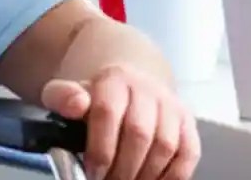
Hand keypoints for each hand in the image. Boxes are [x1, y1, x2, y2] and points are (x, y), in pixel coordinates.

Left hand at [42, 64, 199, 179]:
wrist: (130, 85)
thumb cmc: (95, 99)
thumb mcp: (68, 93)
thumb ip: (62, 97)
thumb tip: (76, 105)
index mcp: (114, 79)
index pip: (107, 112)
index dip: (100, 149)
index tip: (92, 173)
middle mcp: (147, 88)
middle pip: (139, 133)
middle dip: (123, 168)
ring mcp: (172, 105)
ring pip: (165, 145)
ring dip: (146, 174)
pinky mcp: (189, 122)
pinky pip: (189, 153)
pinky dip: (173, 175)